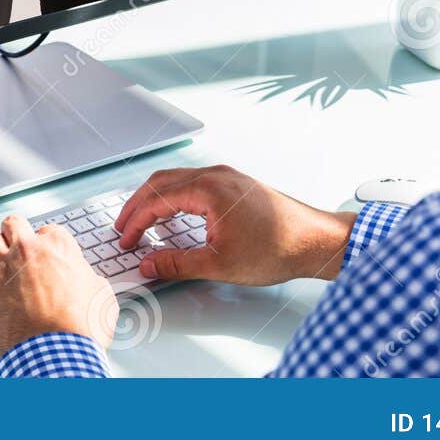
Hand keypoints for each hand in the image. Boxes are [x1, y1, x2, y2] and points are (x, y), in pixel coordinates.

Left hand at [0, 215, 117, 357]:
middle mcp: (28, 252)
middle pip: (13, 223)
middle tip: (17, 244)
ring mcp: (3, 270)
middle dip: (15, 232)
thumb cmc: (81, 329)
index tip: (47, 254)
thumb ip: (91, 280)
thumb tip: (89, 281)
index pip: (49, 230)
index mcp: (58, 247)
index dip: (48, 244)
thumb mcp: (102, 298)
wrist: (58, 355)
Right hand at [114, 165, 354, 285]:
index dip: (136, 221)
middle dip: (138, 205)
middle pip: (161, 182)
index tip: (126, 240)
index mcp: (208, 188)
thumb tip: (149, 264)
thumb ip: (177, 263)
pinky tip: (174, 216)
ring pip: (177, 180)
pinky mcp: (235, 184)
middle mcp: (215, 175)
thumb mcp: (220, 264)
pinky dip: (174, 198)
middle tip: (124, 228)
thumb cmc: (278, 248)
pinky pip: (193, 183)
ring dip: (155, 200)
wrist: (315, 241)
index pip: (157, 199)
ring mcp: (227, 176)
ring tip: (143, 222)